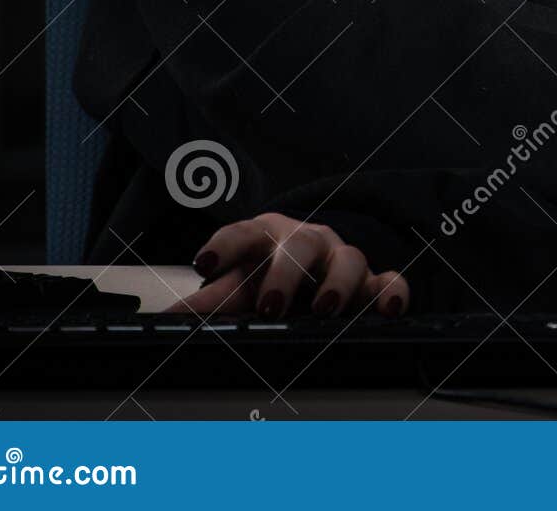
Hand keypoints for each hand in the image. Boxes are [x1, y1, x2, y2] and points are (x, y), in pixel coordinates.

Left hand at [167, 212, 410, 318]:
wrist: (309, 266)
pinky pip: (389, 278)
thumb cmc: (266, 273)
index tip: (205, 263)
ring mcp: (340, 259)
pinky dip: (391, 291)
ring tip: (325, 309)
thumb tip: (164, 322)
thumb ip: (207, 302)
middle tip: (272, 304)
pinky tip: (388, 307)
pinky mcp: (370, 280)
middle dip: (286, 275)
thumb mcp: (236, 283)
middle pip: (300, 246)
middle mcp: (305, 242)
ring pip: (349, 258)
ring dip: (337, 283)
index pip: (241, 235)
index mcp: (264, 238)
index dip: (223, 247)